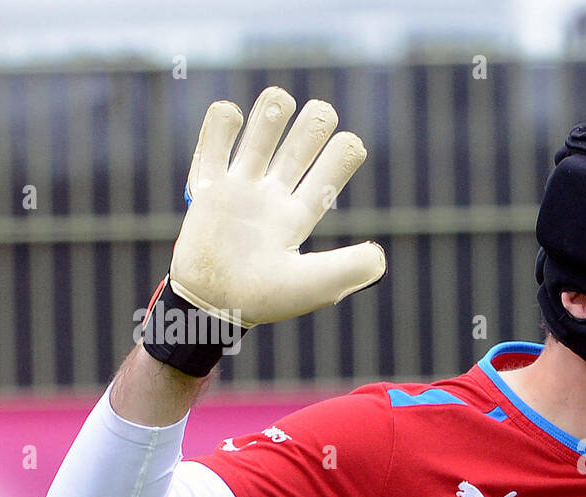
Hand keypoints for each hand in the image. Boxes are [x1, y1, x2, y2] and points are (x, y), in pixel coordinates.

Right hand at [171, 86, 386, 325]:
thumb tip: (379, 254)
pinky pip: (214, 144)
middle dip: (312, 125)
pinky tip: (232, 116)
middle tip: (322, 112)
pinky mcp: (206, 188)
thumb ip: (350, 269)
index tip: (352, 144)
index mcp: (299, 218)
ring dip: (272, 112)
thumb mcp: (316, 286)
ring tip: (282, 100)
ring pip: (260, 137)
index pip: (327, 175)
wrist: (211, 306)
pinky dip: (222, 123)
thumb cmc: (265, 300)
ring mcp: (240, 190)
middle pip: (299, 148)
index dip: (342, 156)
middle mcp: (272, 198)